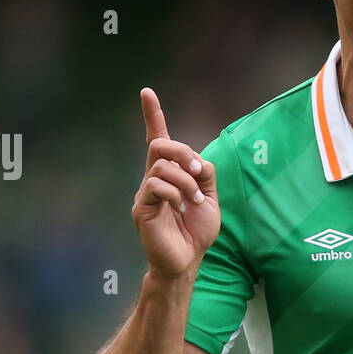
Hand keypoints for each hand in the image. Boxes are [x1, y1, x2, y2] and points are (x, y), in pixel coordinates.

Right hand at [132, 87, 221, 276]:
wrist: (187, 260)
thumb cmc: (196, 231)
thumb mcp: (210, 198)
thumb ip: (206, 175)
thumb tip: (198, 161)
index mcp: (170, 174)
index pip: (159, 139)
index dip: (153, 116)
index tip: (146, 92)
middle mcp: (154, 179)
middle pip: (161, 145)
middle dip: (183, 152)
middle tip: (199, 172)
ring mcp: (146, 193)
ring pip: (162, 166)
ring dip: (186, 181)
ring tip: (195, 201)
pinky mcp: (142, 208)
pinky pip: (156, 185)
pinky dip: (175, 193)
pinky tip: (182, 208)